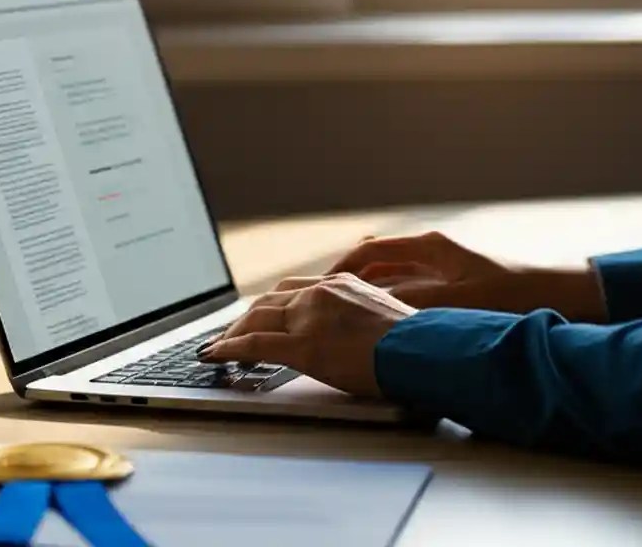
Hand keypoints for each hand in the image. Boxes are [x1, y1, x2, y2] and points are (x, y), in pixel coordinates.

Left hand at [197, 273, 412, 396]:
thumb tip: (355, 331)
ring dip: (232, 333)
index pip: (294, 290)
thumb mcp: (386, 317)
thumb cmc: (416, 344)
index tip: (258, 314)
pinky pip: (255, 344)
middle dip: (245, 317)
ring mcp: (309, 318)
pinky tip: (216, 355)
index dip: (270, 304)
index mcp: (341, 285)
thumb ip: (362, 317)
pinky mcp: (303, 347)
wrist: (425, 352)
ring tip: (218, 346)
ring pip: (256, 319)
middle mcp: (321, 293)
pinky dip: (230, 348)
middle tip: (229, 332)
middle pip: (269, 301)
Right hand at [328, 231, 606, 321]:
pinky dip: (391, 306)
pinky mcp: (455, 290)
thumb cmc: (516, 293)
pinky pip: (410, 295)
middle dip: (347, 285)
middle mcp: (433, 253)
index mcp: (431, 246)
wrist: (561, 296)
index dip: (340, 269)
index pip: (369, 252)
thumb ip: (415, 302)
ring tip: (344, 318)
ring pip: (391, 282)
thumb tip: (372, 306)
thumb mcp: (460, 300)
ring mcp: (443, 270)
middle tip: (321, 307)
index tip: (319, 290)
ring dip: (368, 298)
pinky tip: (384, 327)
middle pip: (376, 266)